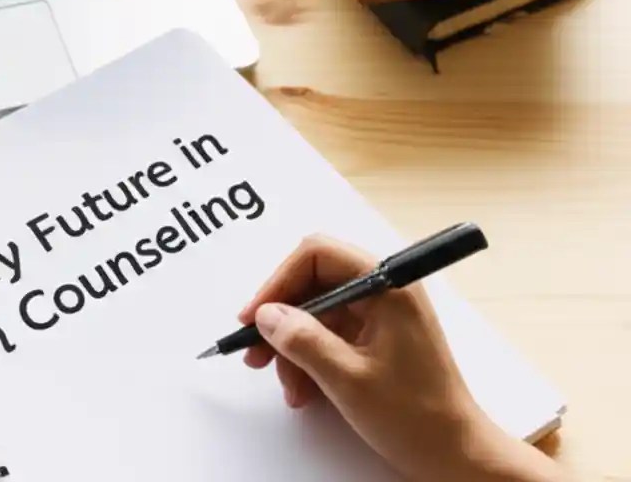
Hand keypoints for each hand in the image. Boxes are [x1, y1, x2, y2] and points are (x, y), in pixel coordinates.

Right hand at [239, 235, 566, 481]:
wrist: (455, 454)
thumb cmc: (416, 417)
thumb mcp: (348, 378)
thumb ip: (303, 341)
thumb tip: (266, 315)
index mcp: (388, 286)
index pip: (318, 255)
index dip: (279, 282)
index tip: (255, 316)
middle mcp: (386, 291)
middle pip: (313, 283)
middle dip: (281, 318)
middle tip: (255, 352)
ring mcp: (381, 314)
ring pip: (317, 313)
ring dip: (293, 346)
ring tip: (287, 385)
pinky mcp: (377, 337)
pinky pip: (330, 335)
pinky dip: (310, 358)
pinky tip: (304, 389)